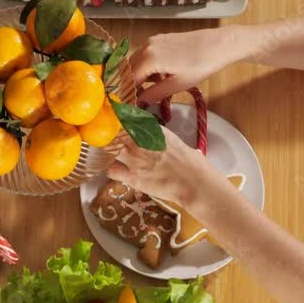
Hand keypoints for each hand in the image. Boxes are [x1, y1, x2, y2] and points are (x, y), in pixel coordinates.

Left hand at [107, 127, 229, 211]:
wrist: (194, 183)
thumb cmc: (195, 166)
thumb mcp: (184, 146)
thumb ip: (175, 146)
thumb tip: (186, 151)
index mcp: (156, 132)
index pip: (132, 119)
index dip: (124, 120)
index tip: (121, 120)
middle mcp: (142, 142)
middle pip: (117, 131)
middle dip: (112, 134)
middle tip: (111, 137)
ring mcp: (135, 160)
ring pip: (110, 148)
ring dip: (108, 150)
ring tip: (110, 153)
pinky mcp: (132, 177)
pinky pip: (111, 170)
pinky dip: (110, 169)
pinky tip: (115, 170)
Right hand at [130, 28, 241, 104]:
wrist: (219, 44)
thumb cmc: (201, 66)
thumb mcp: (176, 85)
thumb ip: (154, 95)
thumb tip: (138, 103)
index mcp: (149, 58)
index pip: (129, 80)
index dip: (129, 95)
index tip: (132, 107)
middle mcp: (146, 46)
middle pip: (129, 69)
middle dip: (133, 85)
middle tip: (142, 101)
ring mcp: (153, 40)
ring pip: (137, 62)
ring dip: (141, 76)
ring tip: (155, 89)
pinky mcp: (161, 39)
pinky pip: (146, 55)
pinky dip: (148, 67)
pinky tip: (162, 76)